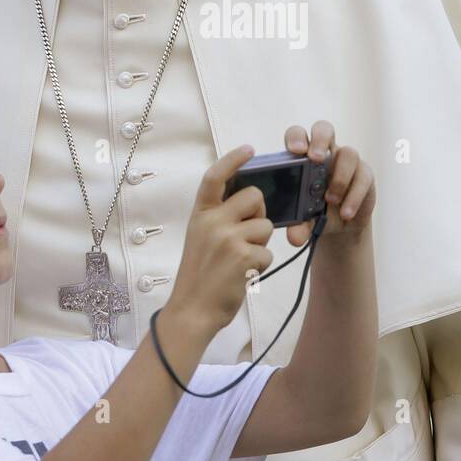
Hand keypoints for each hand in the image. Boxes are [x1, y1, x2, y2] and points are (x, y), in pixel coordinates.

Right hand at [169, 146, 275, 336]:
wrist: (192, 311)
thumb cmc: (200, 276)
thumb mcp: (200, 237)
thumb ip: (219, 217)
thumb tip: (252, 200)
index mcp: (200, 214)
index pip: (215, 177)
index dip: (233, 160)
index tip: (249, 150)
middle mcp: (212, 221)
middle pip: (255, 196)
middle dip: (259, 213)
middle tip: (248, 234)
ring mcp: (228, 238)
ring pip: (265, 225)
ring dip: (260, 243)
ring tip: (241, 260)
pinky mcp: (244, 256)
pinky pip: (268, 251)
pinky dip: (261, 264)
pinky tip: (244, 274)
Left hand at [284, 121, 375, 243]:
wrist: (341, 224)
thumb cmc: (315, 213)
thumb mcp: (305, 220)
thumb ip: (299, 227)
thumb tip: (293, 238)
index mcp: (303, 156)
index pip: (298, 134)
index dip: (296, 138)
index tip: (295, 151)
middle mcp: (326, 152)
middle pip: (324, 129)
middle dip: (319, 140)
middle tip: (314, 159)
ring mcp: (347, 161)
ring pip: (348, 153)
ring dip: (339, 177)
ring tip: (330, 200)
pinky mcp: (365, 174)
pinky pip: (363, 177)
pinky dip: (354, 196)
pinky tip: (346, 213)